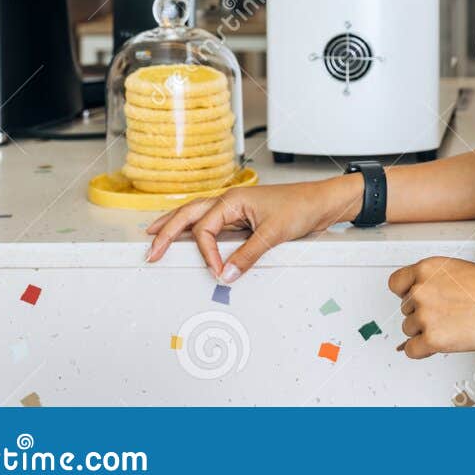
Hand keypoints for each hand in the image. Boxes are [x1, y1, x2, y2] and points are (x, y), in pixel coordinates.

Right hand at [144, 176, 359, 281]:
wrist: (324, 201)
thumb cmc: (303, 206)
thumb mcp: (274, 233)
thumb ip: (248, 255)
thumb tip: (225, 274)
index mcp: (232, 199)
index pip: (203, 228)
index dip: (205, 253)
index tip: (216, 272)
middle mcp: (230, 202)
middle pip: (189, 214)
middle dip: (166, 230)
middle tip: (149, 249)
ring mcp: (236, 210)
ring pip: (198, 216)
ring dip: (176, 225)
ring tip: (155, 234)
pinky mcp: (244, 219)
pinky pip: (214, 226)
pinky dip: (197, 232)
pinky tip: (190, 238)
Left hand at [388, 257, 474, 358]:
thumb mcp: (458, 270)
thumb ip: (435, 281)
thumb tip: (422, 296)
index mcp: (427, 268)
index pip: (396, 284)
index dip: (406, 294)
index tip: (414, 300)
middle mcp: (421, 290)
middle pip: (405, 309)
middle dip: (422, 313)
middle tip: (446, 315)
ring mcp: (425, 314)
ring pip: (409, 330)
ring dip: (426, 331)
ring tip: (451, 326)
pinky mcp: (432, 338)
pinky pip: (411, 350)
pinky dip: (422, 350)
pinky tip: (439, 344)